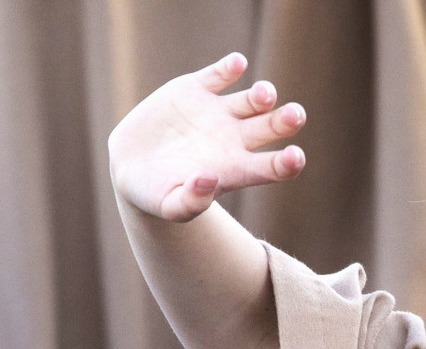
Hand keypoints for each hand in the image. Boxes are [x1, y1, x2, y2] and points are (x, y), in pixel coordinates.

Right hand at [108, 52, 306, 222]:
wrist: (129, 165)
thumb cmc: (154, 192)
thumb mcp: (169, 206)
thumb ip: (190, 202)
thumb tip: (209, 180)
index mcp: (235, 169)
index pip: (273, 167)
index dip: (288, 162)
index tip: (294, 156)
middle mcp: (234, 138)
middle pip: (272, 126)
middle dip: (287, 120)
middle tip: (295, 115)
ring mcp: (217, 112)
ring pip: (254, 98)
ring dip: (264, 93)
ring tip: (263, 95)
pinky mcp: (196, 90)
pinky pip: (221, 73)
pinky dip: (232, 67)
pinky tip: (236, 65)